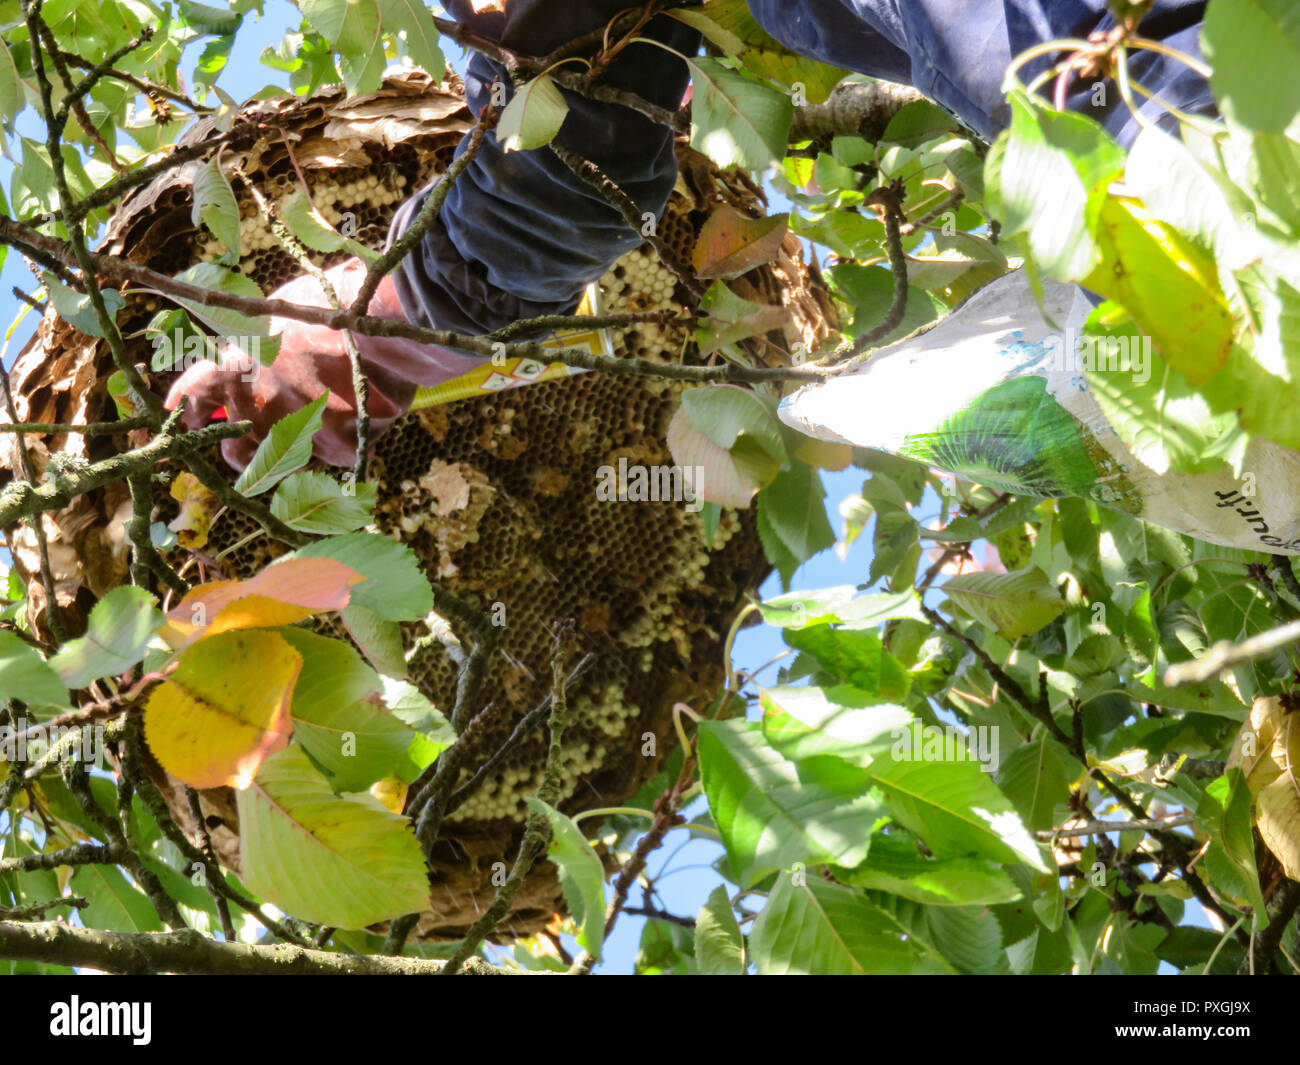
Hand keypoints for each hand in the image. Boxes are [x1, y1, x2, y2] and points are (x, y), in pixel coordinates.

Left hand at [165, 258, 480, 470]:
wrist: (391, 325)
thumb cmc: (337, 304)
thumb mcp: (281, 310)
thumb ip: (256, 340)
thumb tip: (247, 350)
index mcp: (239, 368)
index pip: (196, 393)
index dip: (188, 406)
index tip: (180, 413)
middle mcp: (261, 410)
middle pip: (234, 450)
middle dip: (237, 446)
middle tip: (249, 437)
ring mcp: (300, 436)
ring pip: (283, 462)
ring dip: (288, 452)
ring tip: (307, 433)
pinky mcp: (340, 451)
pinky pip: (332, 457)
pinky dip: (339, 442)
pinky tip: (353, 421)